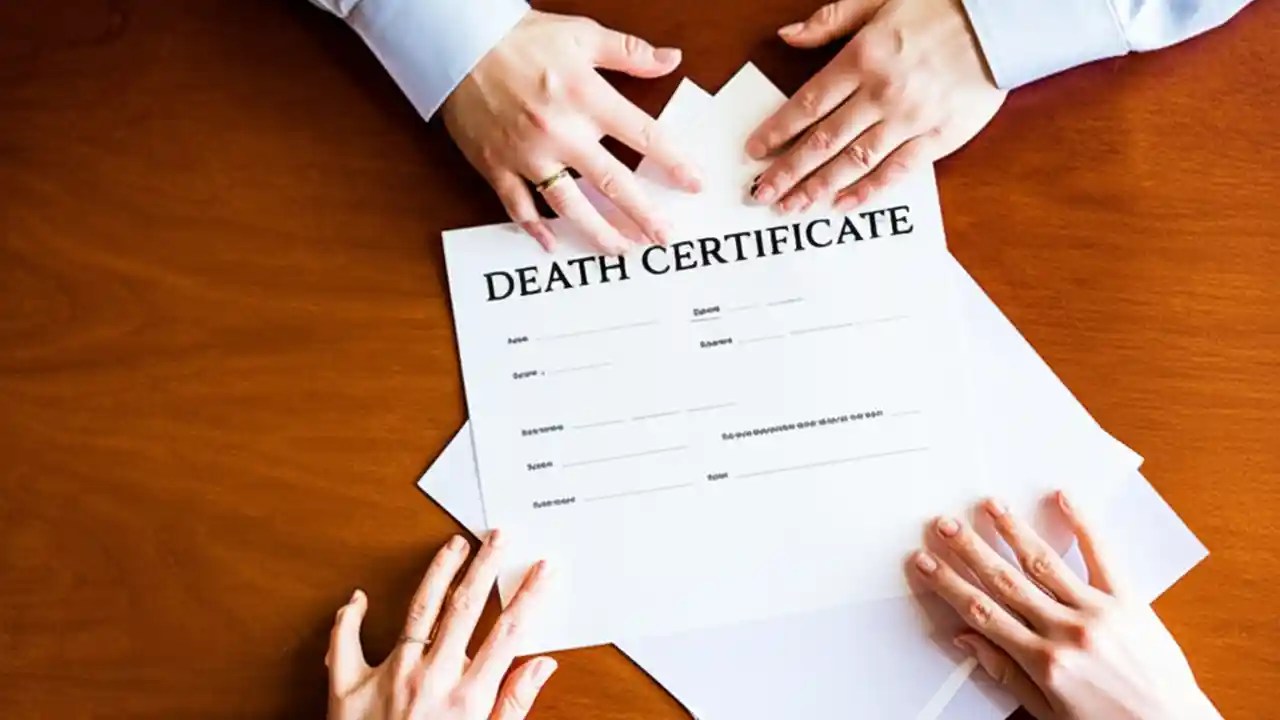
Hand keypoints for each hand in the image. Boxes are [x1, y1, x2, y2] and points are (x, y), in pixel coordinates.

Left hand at [326, 531, 555, 719]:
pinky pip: (344, 645)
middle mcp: (429, 679)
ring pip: (417, 610)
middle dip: (486, 565)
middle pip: (465, 607)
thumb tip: (541, 665)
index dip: (529, 595)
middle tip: (498, 536)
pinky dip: (348, 619)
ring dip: (438, 573)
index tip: (543, 569)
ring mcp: (387, 679)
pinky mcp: (347, 690)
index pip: (508, 632)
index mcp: (467, 699)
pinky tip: (356, 599)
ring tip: (452, 546)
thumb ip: (513, 705)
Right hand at [442, 11, 701, 254]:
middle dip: (643, 214)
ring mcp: (527, 154)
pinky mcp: (496, 165)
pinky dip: (536, 228)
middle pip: (612, 183)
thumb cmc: (519, 37)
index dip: (673, 162)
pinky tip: (553, 244)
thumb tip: (671, 59)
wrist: (457, 42)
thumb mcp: (581, 34)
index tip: (694, 184)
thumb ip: (629, 51)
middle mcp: (560, 131)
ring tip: (622, 249)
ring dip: (599, 231)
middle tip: (664, 238)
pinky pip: (518, 206)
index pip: (643, 136)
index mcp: (586, 97)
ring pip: (569, 205)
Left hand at [746, 0, 1005, 212]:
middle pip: (823, 141)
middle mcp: (882, 93)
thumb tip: (786, 36)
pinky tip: (844, 204)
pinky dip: (869, 190)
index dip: (777, 131)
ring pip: (854, 161)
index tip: (754, 151)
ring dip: (818, 187)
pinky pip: (897, 170)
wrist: (1003, 18)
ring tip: (792, 206)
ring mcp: (911, 119)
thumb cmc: (941, 3)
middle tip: (761, 194)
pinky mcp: (939, 137)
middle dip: (788, 171)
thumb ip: (830, 20)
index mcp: (862, 58)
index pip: (807, 104)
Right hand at [911, 493, 1220, 719]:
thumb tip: (967, 639)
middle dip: (970, 550)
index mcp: (1043, 662)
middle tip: (944, 524)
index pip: (983, 612)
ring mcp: (1098, 613)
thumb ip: (1007, 673)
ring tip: (990, 505)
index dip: (949, 584)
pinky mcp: (1129, 602)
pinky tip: (1063, 499)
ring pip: (1044, 562)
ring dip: (1013, 530)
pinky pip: (1103, 555)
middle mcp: (1066, 632)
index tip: (926, 562)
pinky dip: (1082, 524)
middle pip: (1006, 581)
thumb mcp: (1049, 712)